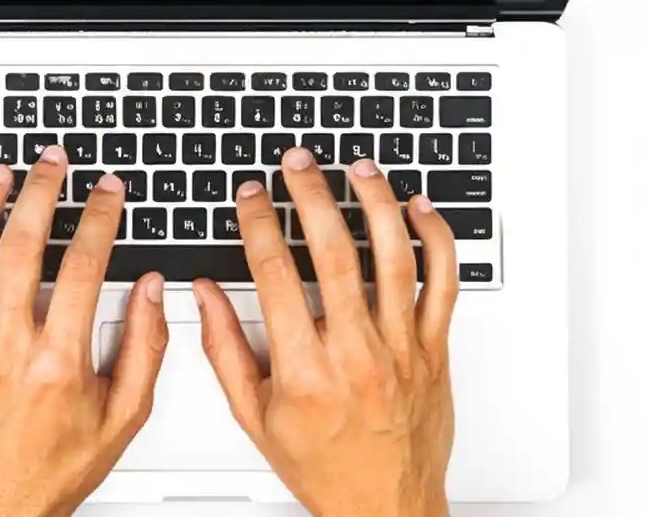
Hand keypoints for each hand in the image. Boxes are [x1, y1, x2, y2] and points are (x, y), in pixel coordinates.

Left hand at [0, 146, 167, 516]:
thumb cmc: (56, 467)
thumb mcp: (124, 416)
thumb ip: (144, 347)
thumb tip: (151, 290)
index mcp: (56, 363)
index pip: (81, 267)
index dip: (100, 219)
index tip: (109, 192)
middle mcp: (6, 349)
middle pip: (22, 247)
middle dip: (43, 193)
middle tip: (55, 163)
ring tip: (5, 174)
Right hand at [195, 147, 457, 516]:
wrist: (387, 507)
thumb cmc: (324, 467)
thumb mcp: (255, 416)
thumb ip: (225, 349)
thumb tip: (204, 295)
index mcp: (305, 370)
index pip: (275, 274)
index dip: (258, 223)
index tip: (251, 196)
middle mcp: (356, 353)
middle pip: (334, 253)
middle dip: (311, 196)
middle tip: (297, 163)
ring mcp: (401, 348)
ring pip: (394, 258)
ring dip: (375, 203)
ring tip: (358, 169)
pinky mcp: (434, 350)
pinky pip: (442, 284)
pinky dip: (435, 240)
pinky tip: (419, 211)